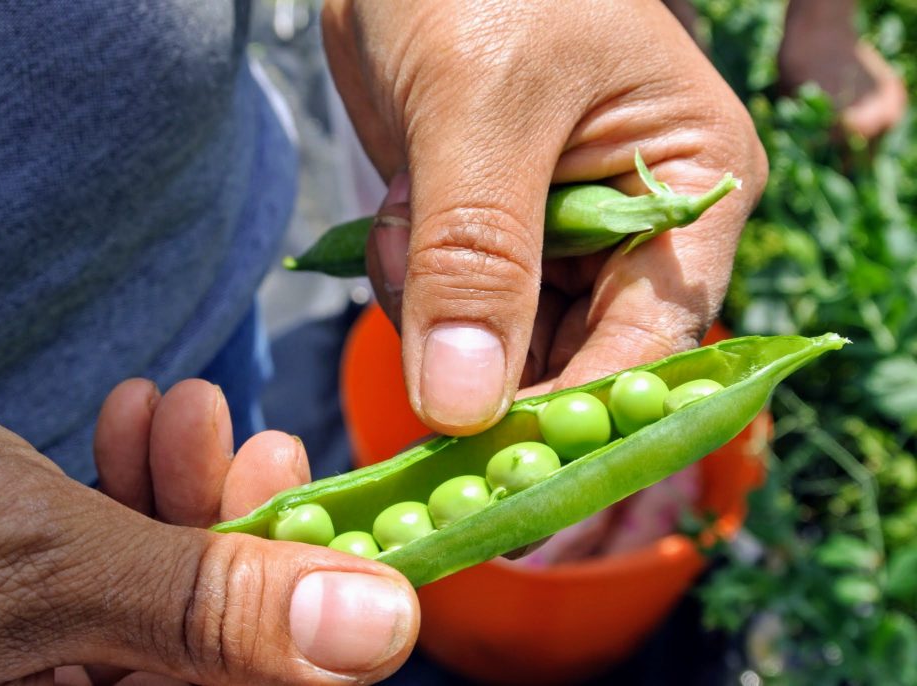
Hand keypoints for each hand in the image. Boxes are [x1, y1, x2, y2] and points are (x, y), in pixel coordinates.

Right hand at [0, 373, 417, 684]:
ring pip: (158, 584)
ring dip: (182, 487)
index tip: (354, 530)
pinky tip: (130, 413)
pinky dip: (125, 479)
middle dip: (237, 533)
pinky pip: (101, 552)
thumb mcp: (41, 567)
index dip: (307, 629)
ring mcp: (27, 661)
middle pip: (202, 644)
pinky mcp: (12, 600)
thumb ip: (210, 613)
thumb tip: (381, 636)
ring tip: (174, 405)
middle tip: (261, 448)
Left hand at [323, 0, 767, 431]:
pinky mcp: (487, 234)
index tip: (505, 474)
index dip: (583, 416)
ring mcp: (556, 235)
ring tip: (402, 214)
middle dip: (491, 369)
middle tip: (422, 386)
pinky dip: (407, 282)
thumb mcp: (481, 106)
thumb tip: (463, 406)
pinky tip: (392, 211)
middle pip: (576, 359)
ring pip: (497, 341)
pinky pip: (445, 306)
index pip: (654, 343)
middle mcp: (636, 226)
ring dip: (435, 311)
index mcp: (688, 183)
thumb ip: (475, 254)